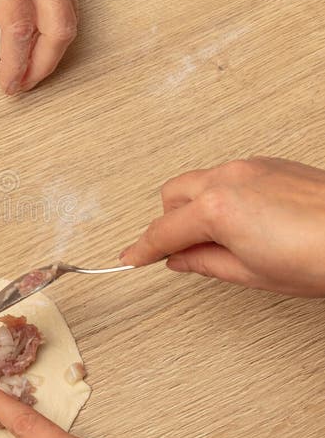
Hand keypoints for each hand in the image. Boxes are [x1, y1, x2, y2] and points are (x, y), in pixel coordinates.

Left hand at [0, 0, 76, 94]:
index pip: (17, 30)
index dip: (14, 65)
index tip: (7, 86)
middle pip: (55, 35)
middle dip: (42, 68)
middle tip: (24, 86)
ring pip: (70, 22)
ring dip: (54, 53)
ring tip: (34, 70)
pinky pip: (72, 4)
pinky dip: (60, 30)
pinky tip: (45, 38)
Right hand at [120, 157, 324, 296]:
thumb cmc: (321, 256)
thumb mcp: (251, 274)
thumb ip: (205, 263)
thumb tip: (183, 259)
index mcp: (217, 209)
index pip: (163, 231)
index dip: (143, 249)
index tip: (132, 256)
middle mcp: (229, 179)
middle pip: (172, 195)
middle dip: (169, 222)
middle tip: (180, 251)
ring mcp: (251, 166)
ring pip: (200, 181)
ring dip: (196, 207)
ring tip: (219, 239)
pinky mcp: (271, 164)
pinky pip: (228, 175)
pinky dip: (223, 195)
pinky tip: (244, 220)